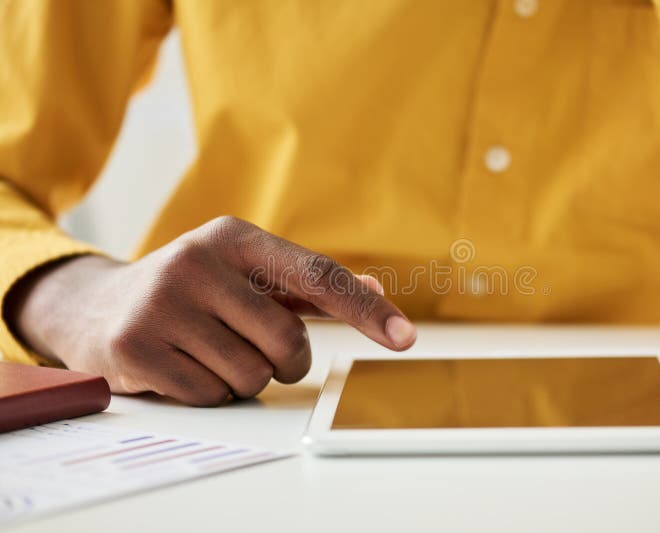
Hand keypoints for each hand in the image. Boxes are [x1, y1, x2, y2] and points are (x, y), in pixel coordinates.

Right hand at [5, 216, 415, 405]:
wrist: (98, 306)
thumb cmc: (193, 290)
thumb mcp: (244, 272)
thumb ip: (306, 283)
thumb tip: (373, 288)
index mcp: (235, 238)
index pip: (317, 275)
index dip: (365, 310)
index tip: (405, 338)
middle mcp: (198, 261)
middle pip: (288, 341)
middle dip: (284, 361)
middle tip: (256, 349)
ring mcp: (163, 303)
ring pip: (251, 376)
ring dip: (242, 379)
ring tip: (209, 352)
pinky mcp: (136, 345)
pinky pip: (209, 396)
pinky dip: (208, 393)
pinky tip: (182, 366)